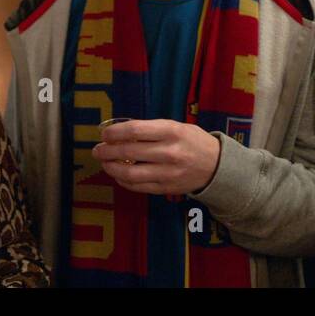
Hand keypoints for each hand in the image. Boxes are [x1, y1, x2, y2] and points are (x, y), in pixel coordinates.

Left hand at [91, 119, 220, 194]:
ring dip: (111, 168)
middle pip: (128, 152)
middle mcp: (169, 152)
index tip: (104, 133)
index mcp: (171, 132)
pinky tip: (118, 175)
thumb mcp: (176, 126)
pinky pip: (137, 187)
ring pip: (129, 173)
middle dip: (107, 150)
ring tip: (105, 163)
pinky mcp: (165, 189)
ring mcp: (167, 173)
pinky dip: (123, 181)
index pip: (135, 130)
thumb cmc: (193, 141)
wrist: (217, 166)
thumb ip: (151, 129)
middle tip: (98, 149)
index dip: (114, 132)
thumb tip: (119, 132)